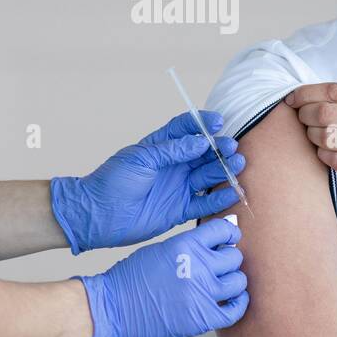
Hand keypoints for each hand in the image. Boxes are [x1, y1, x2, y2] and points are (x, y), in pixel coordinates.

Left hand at [51, 111, 244, 253]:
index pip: (186, 129)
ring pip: (207, 176)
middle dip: (219, 149)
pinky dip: (219, 198)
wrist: (98, 215)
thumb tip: (201, 142)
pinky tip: (232, 192)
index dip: (203, 123)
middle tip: (231, 147)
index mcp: (161, 147)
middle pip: (203, 153)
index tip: (218, 121)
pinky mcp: (179, 210)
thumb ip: (172, 150)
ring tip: (237, 165)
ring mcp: (177, 187)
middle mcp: (173, 166)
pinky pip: (204, 203)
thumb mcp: (141, 158)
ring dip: (223, 170)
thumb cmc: (112, 181)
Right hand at [77, 218, 249, 336]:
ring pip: (238, 282)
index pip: (224, 230)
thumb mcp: (160, 249)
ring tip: (224, 284)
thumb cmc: (130, 280)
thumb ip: (188, 246)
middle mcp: (198, 266)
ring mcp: (202, 293)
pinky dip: (238, 305)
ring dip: (233, 282)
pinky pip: (235, 310)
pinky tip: (232, 301)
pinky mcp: (203, 318)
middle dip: (229, 260)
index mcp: (185, 245)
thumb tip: (213, 243)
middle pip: (234, 257)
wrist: (113, 309)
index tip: (229, 239)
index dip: (229, 234)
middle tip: (221, 266)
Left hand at [285, 82, 336, 206]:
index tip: (294, 96)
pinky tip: (325, 151)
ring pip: (326, 136)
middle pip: (324, 112)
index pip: (335, 90)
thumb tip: (336, 94)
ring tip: (311, 133)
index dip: (307, 92)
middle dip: (304, 113)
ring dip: (311, 134)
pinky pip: (335, 160)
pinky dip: (323, 154)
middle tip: (299, 116)